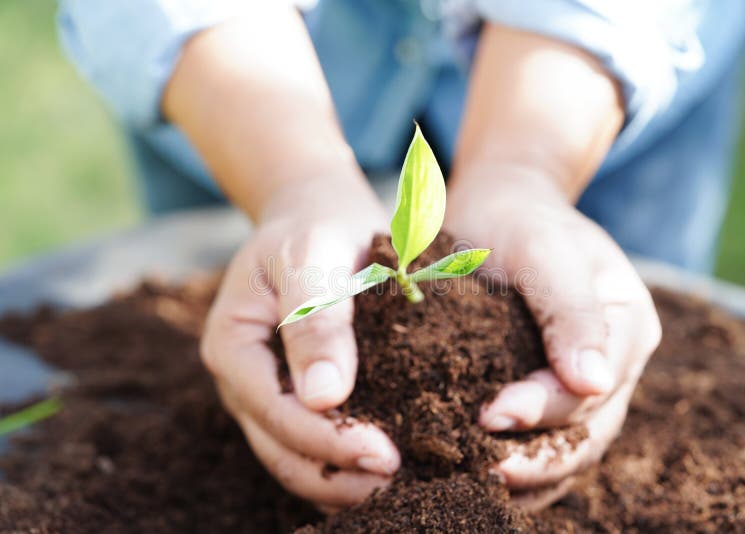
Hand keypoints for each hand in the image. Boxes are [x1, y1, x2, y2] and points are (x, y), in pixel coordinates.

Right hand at [200, 176, 400, 508]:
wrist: (316, 213)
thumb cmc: (315, 226)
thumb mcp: (313, 257)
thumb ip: (317, 321)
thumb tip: (324, 399)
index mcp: (232, 345)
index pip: (275, 412)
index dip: (328, 441)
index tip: (384, 455)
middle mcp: (242, 377)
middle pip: (279, 448)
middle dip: (336, 475)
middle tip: (398, 484)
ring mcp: (264, 389)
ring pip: (293, 455)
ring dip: (340, 479)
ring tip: (397, 487)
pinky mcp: (292, 391)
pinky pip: (312, 439)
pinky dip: (343, 459)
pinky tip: (383, 467)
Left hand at [445, 165, 661, 510]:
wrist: (505, 206)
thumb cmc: (520, 219)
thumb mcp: (545, 249)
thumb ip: (571, 310)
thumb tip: (595, 384)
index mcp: (627, 325)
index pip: (590, 388)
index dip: (541, 410)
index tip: (487, 417)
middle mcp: (615, 362)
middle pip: (585, 432)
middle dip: (534, 458)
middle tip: (478, 470)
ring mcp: (586, 380)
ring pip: (568, 447)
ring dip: (527, 472)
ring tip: (475, 484)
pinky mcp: (552, 385)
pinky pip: (544, 437)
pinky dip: (516, 458)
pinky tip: (477, 471)